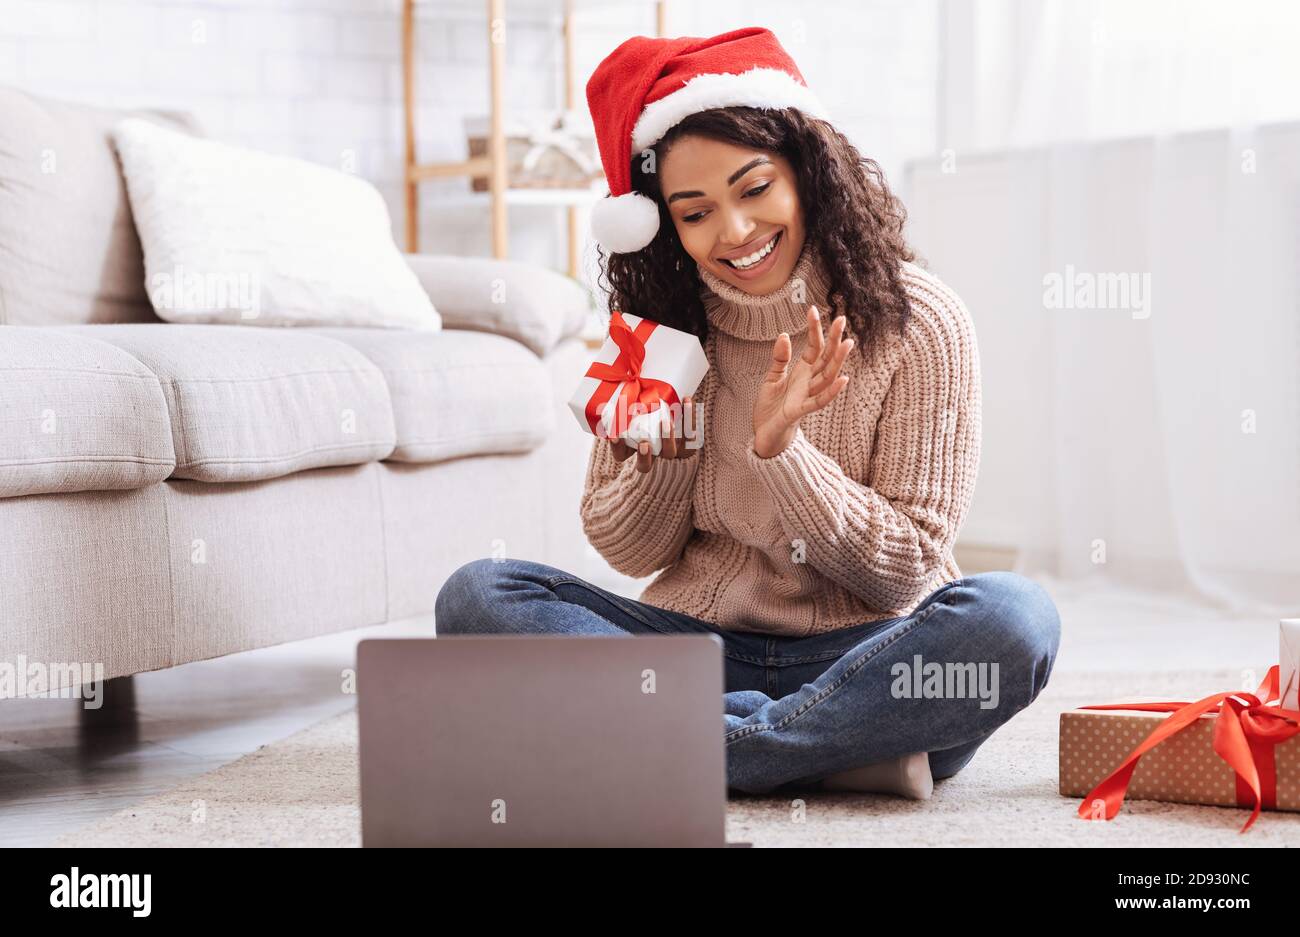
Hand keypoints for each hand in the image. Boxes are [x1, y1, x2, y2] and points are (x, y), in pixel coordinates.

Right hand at [610, 396, 699, 472]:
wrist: (676, 404)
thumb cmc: (646, 399)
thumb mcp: (635, 399)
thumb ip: (627, 393)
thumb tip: (619, 375)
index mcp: (633, 447)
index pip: (621, 455)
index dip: (617, 448)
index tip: (615, 436)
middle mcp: (651, 453)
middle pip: (645, 466)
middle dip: (644, 456)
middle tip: (644, 443)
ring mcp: (670, 450)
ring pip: (670, 453)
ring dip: (667, 440)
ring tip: (667, 422)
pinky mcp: (688, 444)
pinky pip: (691, 436)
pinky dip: (690, 417)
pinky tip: (686, 400)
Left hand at [752, 306, 852, 458]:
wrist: (764, 434)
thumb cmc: (770, 407)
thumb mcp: (771, 378)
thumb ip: (779, 358)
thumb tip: (784, 335)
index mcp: (802, 372)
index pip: (813, 347)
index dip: (814, 329)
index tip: (813, 308)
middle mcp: (808, 382)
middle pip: (825, 358)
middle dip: (833, 340)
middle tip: (842, 319)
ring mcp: (806, 396)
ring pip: (826, 377)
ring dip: (838, 361)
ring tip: (848, 343)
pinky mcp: (799, 412)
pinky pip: (818, 401)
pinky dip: (831, 392)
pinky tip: (842, 379)